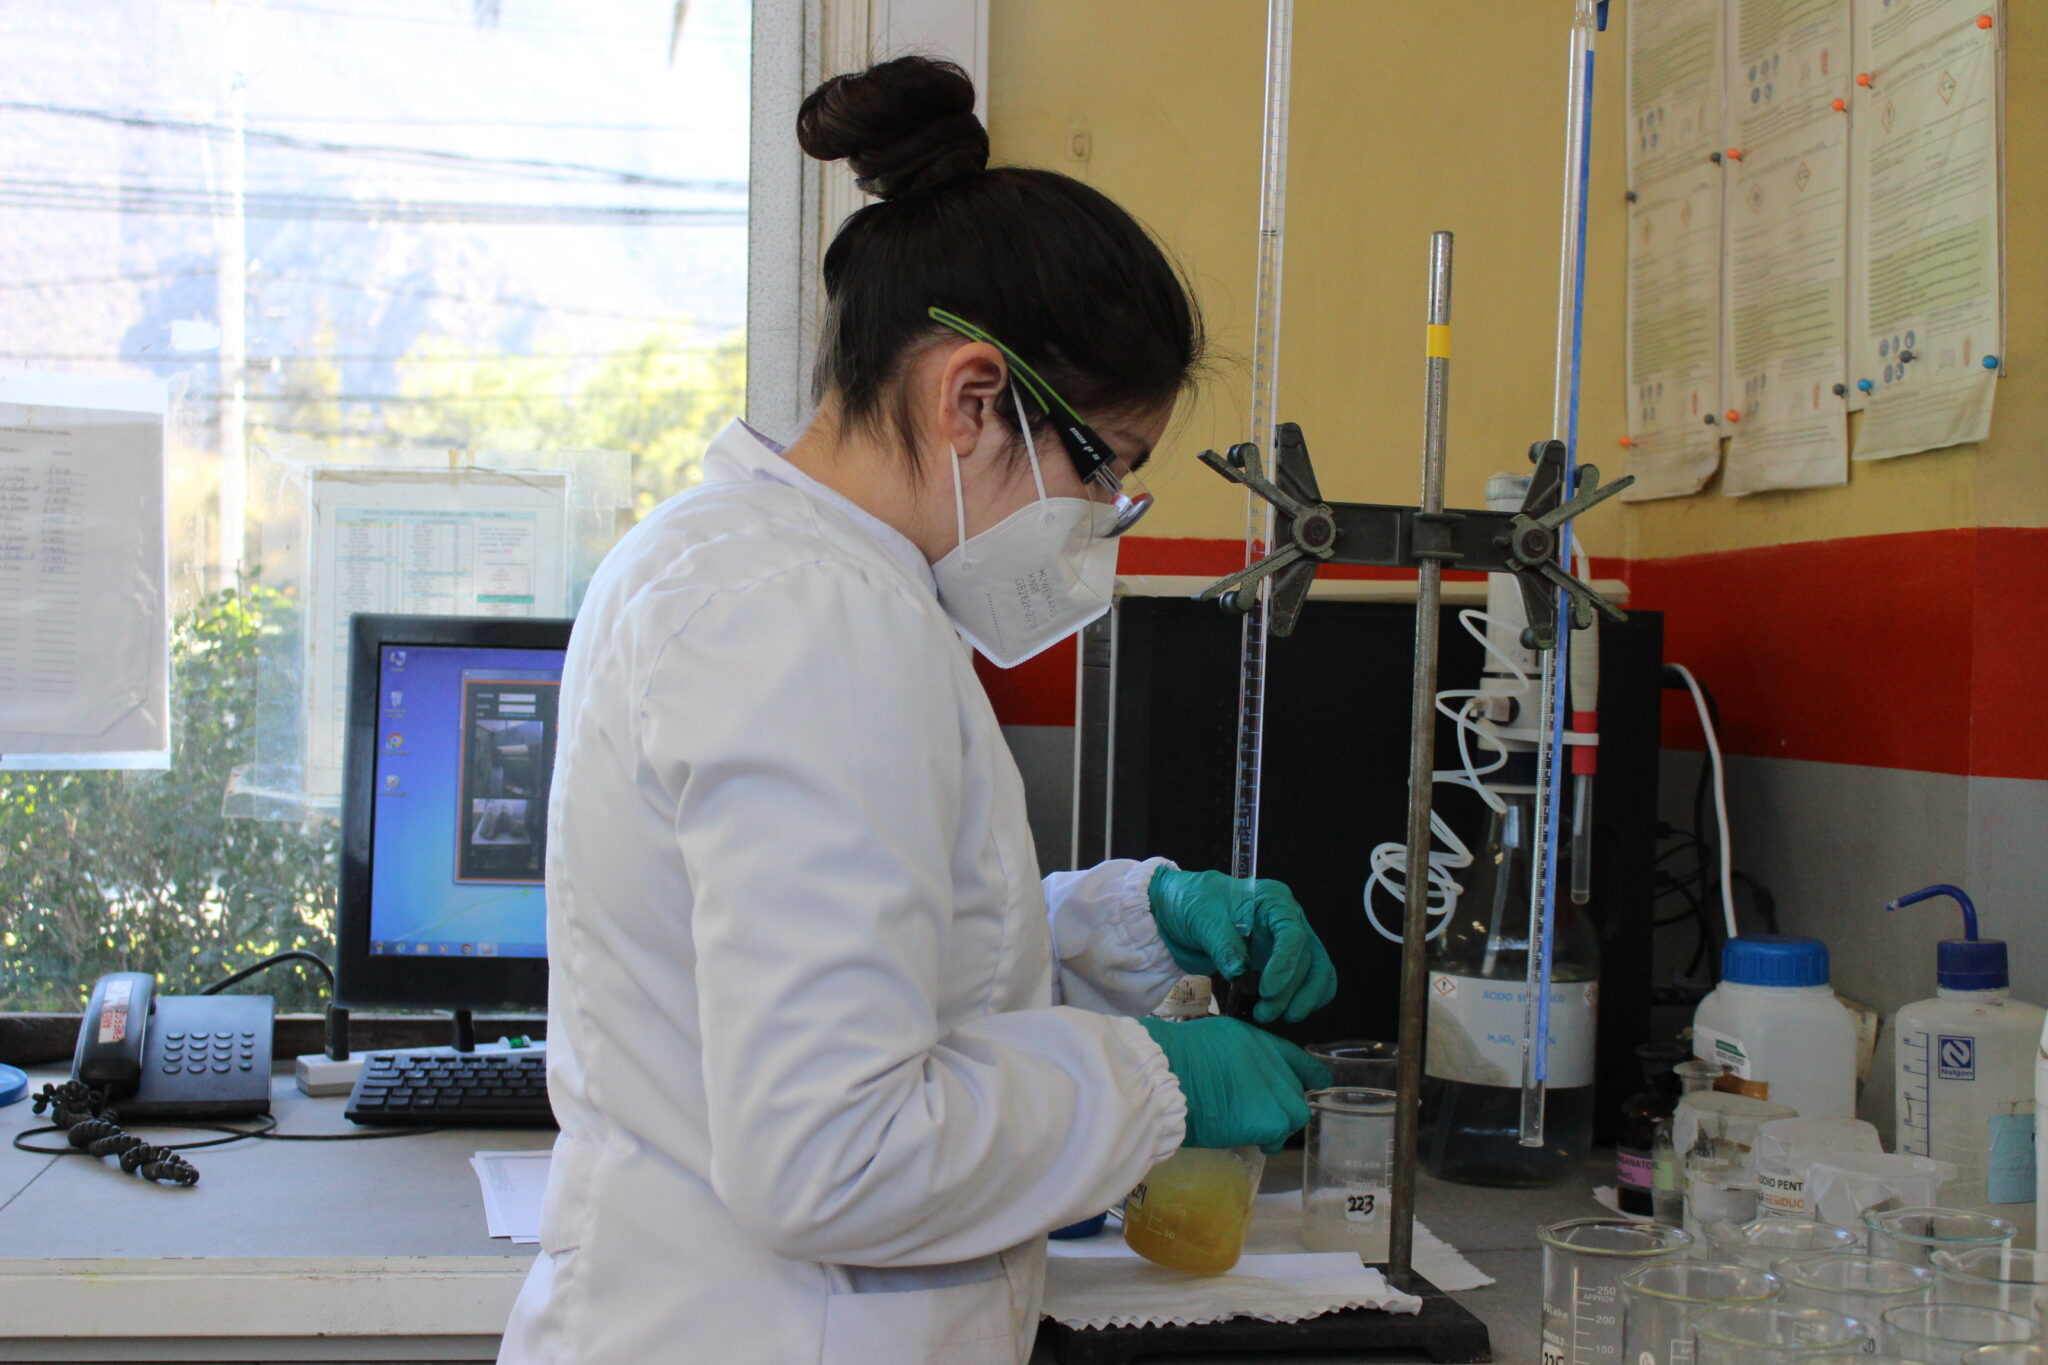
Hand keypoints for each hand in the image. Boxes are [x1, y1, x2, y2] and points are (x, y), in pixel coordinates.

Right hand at [1137, 1016, 1329, 1151]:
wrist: (1164, 1076)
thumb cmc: (1175, 1058)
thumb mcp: (1214, 1041)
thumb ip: (1238, 1056)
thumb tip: (1241, 1074)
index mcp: (1257, 1041)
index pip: (1298, 1058)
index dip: (1308, 1074)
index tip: (1313, 1083)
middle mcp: (1273, 1064)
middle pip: (1296, 1092)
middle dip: (1282, 1107)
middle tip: (1258, 1117)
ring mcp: (1274, 1092)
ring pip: (1295, 1117)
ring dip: (1277, 1127)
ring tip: (1253, 1130)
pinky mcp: (1269, 1120)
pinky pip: (1277, 1137)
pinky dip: (1266, 1142)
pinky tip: (1246, 1138)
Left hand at [1147, 868, 1338, 1023]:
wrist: (1180, 911)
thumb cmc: (1193, 902)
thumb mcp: (1201, 917)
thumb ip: (1222, 942)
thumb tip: (1241, 971)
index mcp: (1273, 900)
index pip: (1293, 935)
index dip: (1285, 966)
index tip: (1266, 991)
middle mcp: (1288, 920)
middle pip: (1308, 959)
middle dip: (1290, 991)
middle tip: (1264, 1013)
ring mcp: (1287, 942)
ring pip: (1316, 972)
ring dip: (1301, 1000)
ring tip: (1270, 1017)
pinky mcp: (1282, 962)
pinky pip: (1309, 981)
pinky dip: (1304, 999)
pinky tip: (1286, 1013)